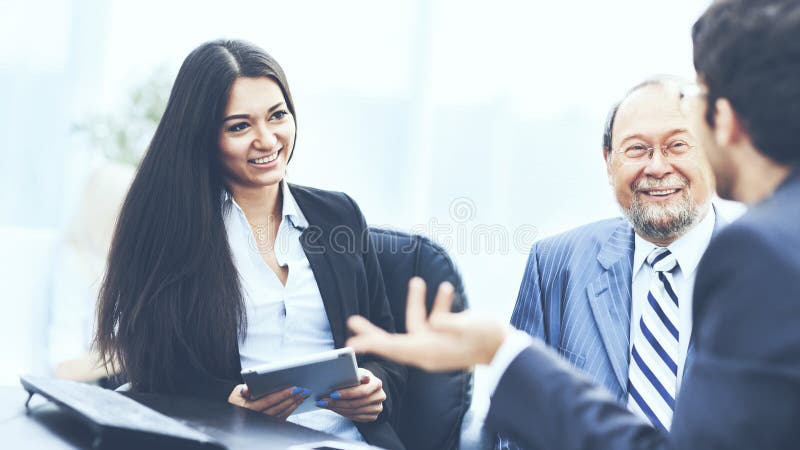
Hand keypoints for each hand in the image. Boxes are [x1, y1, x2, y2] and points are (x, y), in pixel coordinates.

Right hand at [228, 384, 310, 420]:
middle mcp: (255, 418)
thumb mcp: (236, 393)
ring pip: (281, 415)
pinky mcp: (268, 425)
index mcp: (247, 408)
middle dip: (292, 399)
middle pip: (278, 408)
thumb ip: (245, 389)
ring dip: (294, 405)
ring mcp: (262, 423)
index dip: (282, 394)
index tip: (294, 388)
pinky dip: (290, 411)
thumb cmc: (237, 400)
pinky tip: (296, 403)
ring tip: (303, 395)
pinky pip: (281, 419)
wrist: (233, 416)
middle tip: (304, 390)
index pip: (268, 400)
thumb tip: (249, 388)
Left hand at [316, 368, 385, 421]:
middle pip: (356, 404)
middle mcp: (380, 396)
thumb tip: (340, 373)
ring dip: (337, 409)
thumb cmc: (358, 378)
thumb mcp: (356, 373)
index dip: (347, 394)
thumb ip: (351, 375)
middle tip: (323, 401)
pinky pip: (356, 417)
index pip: (361, 392)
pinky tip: (333, 408)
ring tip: (324, 404)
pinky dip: (343, 413)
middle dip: (337, 403)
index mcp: (377, 383)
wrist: (366, 386)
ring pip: (354, 412)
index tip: (332, 394)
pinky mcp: (373, 416)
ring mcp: (377, 407)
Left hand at [346, 277, 509, 371]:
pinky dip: (437, 305)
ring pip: (415, 325)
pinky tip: (446, 288)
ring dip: (416, 302)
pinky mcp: (444, 338)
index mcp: (430, 352)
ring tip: (418, 281)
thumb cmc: (490, 338)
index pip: (394, 348)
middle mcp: (428, 351)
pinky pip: (433, 321)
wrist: (508, 348)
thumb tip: (434, 321)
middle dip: (373, 331)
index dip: (372, 343)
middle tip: (351, 321)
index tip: (352, 342)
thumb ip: (450, 323)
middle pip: (393, 342)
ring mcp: (436, 345)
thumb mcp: (471, 328)